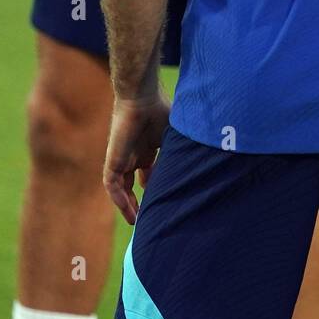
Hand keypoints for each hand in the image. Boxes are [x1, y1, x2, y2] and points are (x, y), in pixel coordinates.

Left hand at [103, 93, 170, 224]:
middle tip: (148, 216)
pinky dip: (119, 199)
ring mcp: (122, 157)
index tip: (162, 199)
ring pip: (120, 187)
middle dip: (138, 200)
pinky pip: (112, 185)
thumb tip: (206, 159)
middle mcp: (133, 153)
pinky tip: (129, 211)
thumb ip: (180, 149)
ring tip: (136, 221)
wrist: (141, 97)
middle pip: (131, 182)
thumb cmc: (160, 108)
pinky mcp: (113, 159)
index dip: (152, 186)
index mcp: (147, 146)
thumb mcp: (174, 135)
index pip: (146, 171)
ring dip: (127, 205)